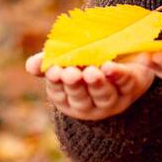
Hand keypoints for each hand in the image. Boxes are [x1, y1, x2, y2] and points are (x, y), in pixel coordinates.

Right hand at [25, 51, 155, 120]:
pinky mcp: (132, 87)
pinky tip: (110, 67)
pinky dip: (118, 75)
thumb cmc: (88, 60)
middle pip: (81, 99)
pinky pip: (125, 82)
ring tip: (92, 73)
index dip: (56, 83)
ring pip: (104, 95)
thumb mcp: (66, 60)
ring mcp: (112, 99)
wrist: (125, 56)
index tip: (53, 71)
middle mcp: (90, 105)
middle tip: (71, 74)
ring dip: (97, 84)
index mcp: (70, 99)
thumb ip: (48, 62)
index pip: (60, 94)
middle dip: (75, 86)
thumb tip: (30, 66)